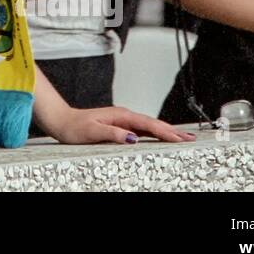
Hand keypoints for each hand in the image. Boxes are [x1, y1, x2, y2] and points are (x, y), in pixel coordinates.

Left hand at [52, 105, 194, 143]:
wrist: (62, 121)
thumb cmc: (74, 127)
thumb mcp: (92, 131)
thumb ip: (113, 133)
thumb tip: (132, 137)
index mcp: (121, 115)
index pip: (148, 124)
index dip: (165, 132)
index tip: (179, 138)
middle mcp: (124, 115)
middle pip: (153, 123)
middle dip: (172, 131)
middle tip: (191, 138)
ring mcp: (123, 120)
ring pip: (149, 126)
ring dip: (166, 132)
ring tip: (183, 138)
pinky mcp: (120, 125)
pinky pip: (142, 130)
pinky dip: (155, 133)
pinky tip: (161, 137)